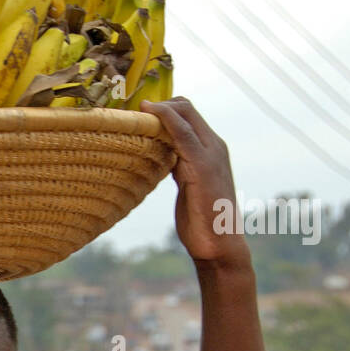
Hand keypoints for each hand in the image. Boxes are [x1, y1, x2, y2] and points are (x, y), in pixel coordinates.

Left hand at [141, 97, 246, 266]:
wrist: (220, 246)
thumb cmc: (202, 220)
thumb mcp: (188, 184)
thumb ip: (179, 166)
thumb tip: (160, 156)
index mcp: (212, 149)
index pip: (189, 114)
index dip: (164, 108)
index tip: (137, 113)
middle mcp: (214, 146)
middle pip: (186, 108)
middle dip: (158, 105)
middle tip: (130, 113)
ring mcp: (211, 154)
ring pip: (184, 115)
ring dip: (158, 109)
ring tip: (133, 111)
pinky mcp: (202, 167)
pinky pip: (181, 134)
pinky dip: (164, 121)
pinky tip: (146, 117)